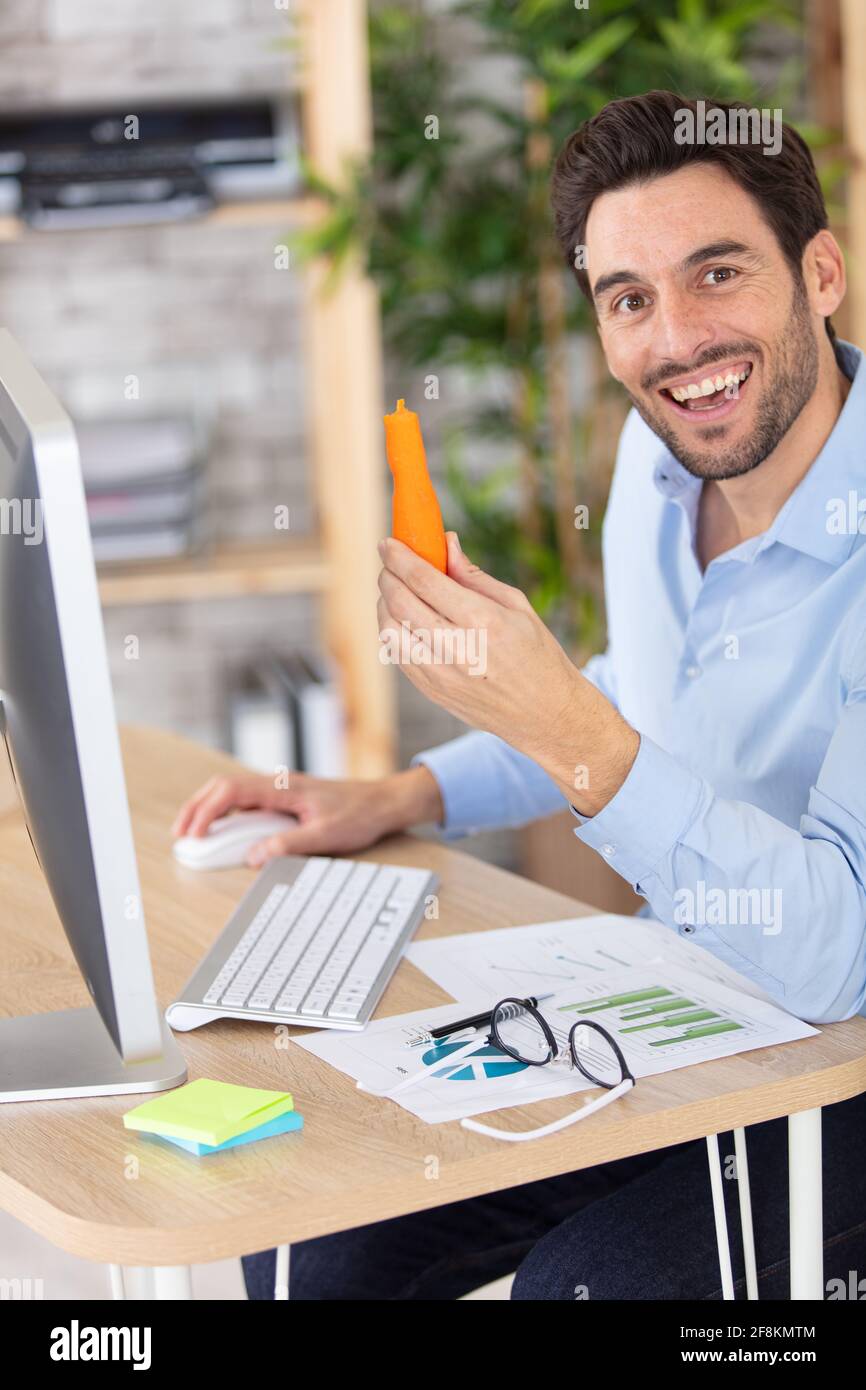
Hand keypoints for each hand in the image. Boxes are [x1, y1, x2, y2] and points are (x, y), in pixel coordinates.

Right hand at [171, 764, 443, 866]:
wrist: (382, 802)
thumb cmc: (359, 815)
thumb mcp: (326, 835)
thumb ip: (289, 845)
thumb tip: (254, 857)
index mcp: (282, 787)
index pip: (231, 791)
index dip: (206, 812)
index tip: (194, 835)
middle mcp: (276, 784)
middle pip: (222, 787)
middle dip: (196, 808)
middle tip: (180, 835)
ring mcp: (278, 790)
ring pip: (231, 793)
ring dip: (209, 810)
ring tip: (193, 835)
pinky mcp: (283, 800)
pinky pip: (246, 803)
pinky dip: (226, 815)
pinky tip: (221, 832)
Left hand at [377, 532, 638, 813]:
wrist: (545, 715)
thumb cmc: (538, 655)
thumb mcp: (517, 606)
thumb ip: (474, 576)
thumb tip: (445, 544)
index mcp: (483, 622)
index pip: (424, 581)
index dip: (399, 557)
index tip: (388, 544)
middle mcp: (457, 649)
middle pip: (400, 603)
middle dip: (388, 576)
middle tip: (389, 563)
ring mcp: (441, 676)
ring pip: (390, 631)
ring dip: (383, 604)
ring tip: (394, 590)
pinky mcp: (432, 693)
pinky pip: (397, 656)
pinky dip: (392, 631)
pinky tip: (402, 619)